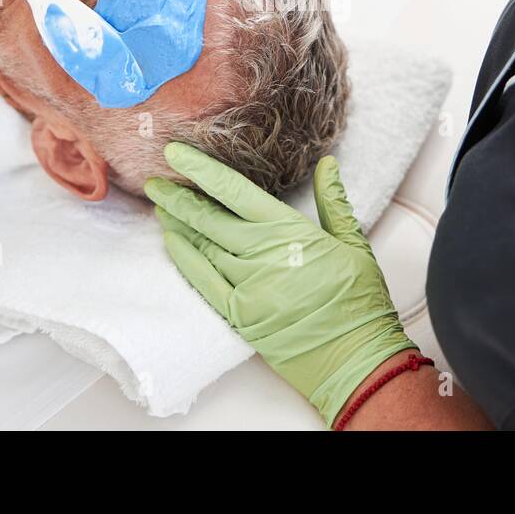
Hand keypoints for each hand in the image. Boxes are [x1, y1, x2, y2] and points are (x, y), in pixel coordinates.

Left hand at [145, 143, 415, 425]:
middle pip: (209, 218)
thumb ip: (333, 201)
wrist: (356, 359)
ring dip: (179, 225)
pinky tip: (171, 242)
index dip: (201, 170)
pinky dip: (185, 260)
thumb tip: (326, 164)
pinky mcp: (239, 316)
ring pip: (203, 247)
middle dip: (178, 197)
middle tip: (155, 180)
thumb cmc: (359, 301)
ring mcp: (247, 287)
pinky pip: (204, 282)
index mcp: (289, 231)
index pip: (234, 191)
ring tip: (160, 206)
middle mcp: (262, 255)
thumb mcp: (354, 244)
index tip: (176, 154)